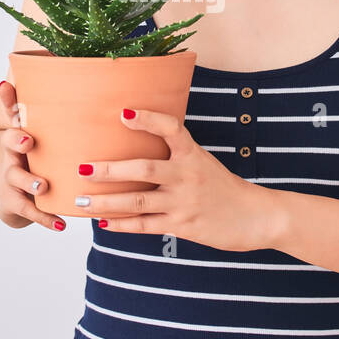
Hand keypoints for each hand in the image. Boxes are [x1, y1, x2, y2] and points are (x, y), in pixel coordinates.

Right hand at [0, 80, 66, 231]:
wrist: (10, 192)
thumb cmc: (37, 155)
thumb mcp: (47, 129)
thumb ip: (65, 108)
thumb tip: (87, 72)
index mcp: (23, 132)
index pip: (12, 111)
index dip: (8, 98)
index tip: (6, 85)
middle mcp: (13, 153)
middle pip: (10, 143)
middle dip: (17, 140)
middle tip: (29, 139)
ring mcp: (13, 179)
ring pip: (17, 178)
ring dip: (30, 180)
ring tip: (43, 184)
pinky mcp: (16, 202)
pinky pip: (30, 210)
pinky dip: (44, 218)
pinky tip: (60, 224)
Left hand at [72, 107, 276, 252]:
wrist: (257, 216)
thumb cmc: (224, 187)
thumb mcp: (203, 162)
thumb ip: (176, 155)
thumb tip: (137, 148)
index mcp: (193, 154)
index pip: (171, 128)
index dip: (147, 119)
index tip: (123, 113)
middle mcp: (187, 175)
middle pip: (143, 169)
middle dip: (110, 169)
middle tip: (82, 168)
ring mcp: (184, 201)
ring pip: (138, 201)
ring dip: (106, 203)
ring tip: (82, 202)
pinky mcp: (183, 225)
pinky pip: (146, 225)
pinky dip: (123, 224)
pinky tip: (104, 224)